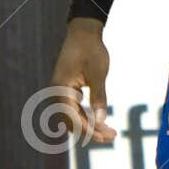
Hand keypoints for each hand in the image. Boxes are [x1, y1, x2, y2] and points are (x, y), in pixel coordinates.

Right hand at [50, 19, 114, 142]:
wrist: (83, 32)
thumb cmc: (91, 50)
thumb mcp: (98, 74)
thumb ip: (99, 97)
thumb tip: (101, 121)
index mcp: (61, 89)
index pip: (72, 118)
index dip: (88, 130)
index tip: (105, 136)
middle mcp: (57, 93)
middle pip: (71, 121)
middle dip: (91, 132)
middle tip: (112, 137)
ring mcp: (61, 92)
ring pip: (73, 117)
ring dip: (90, 126)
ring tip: (110, 132)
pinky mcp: (67, 90)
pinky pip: (74, 109)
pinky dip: (87, 117)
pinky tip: (101, 122)